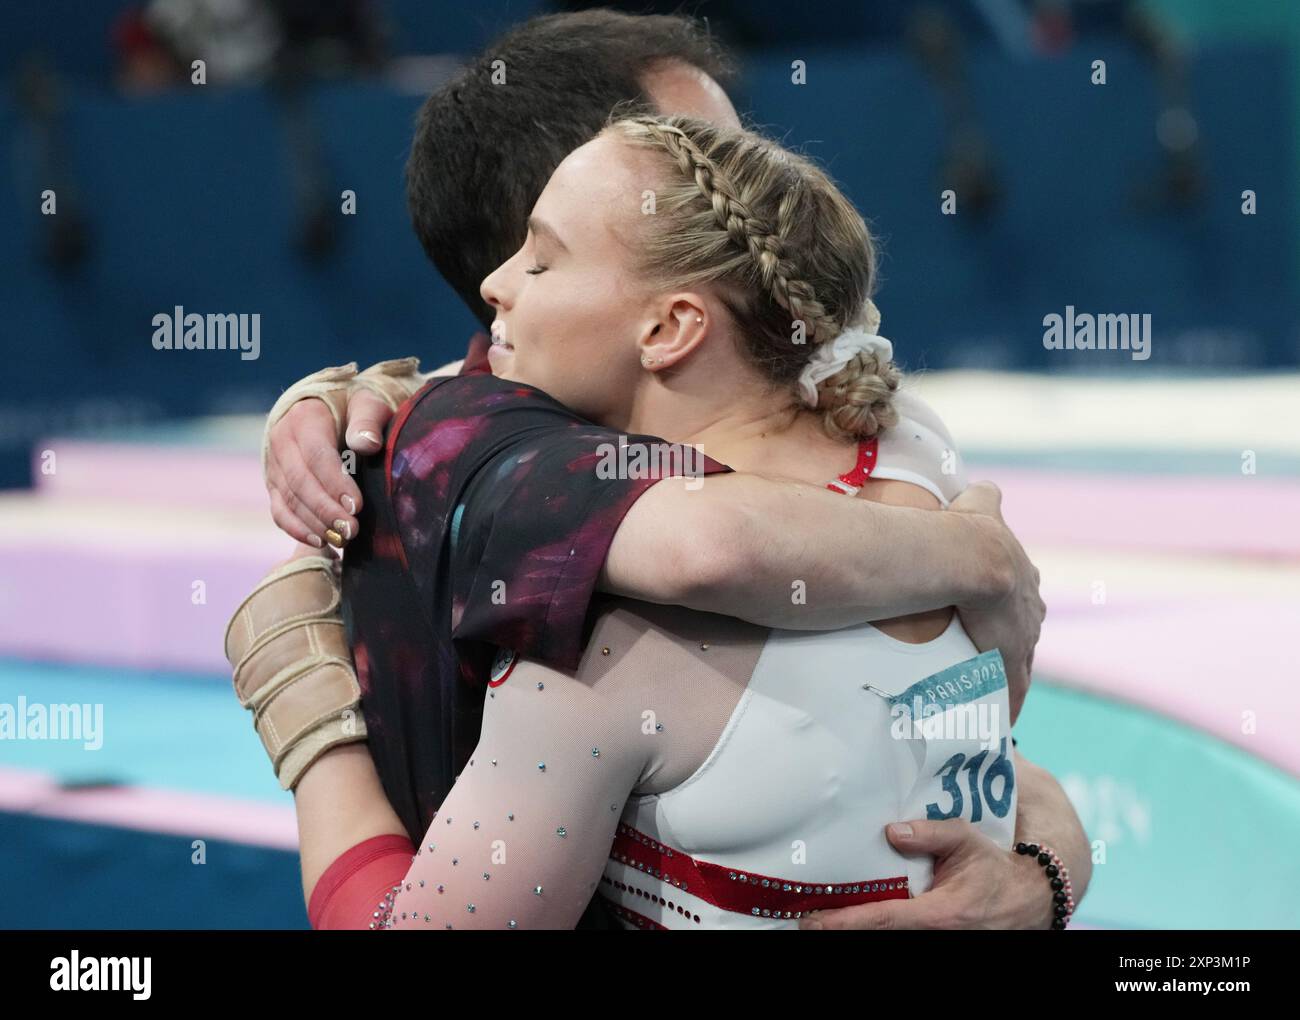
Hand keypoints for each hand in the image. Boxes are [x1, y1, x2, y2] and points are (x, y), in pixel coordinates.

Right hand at [265, 389, 394, 547]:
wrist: (327, 406)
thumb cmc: (355, 406)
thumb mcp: (367, 403)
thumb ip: (367, 420)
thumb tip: (368, 444)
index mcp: (304, 417)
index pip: (317, 455)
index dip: (335, 483)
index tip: (357, 506)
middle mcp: (282, 440)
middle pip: (300, 481)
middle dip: (326, 509)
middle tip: (352, 530)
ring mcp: (274, 464)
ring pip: (289, 499)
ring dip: (315, 523)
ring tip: (343, 539)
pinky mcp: (274, 484)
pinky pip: (279, 511)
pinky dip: (297, 529)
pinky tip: (321, 542)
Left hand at [799, 819, 1053, 929]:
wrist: (1029, 896)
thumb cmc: (993, 865)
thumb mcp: (966, 839)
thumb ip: (929, 834)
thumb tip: (890, 832)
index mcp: (941, 913)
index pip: (884, 919)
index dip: (845, 922)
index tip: (814, 921)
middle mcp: (937, 935)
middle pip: (879, 935)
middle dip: (841, 928)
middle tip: (803, 916)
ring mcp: (938, 942)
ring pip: (889, 937)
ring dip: (855, 927)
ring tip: (819, 916)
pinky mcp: (936, 938)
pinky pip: (900, 933)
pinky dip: (874, 926)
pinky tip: (850, 917)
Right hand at [949, 482, 1043, 722]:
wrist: (971, 558)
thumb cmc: (969, 530)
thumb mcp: (980, 505)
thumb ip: (984, 496)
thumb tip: (984, 486)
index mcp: (1022, 576)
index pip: (1021, 597)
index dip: (1007, 607)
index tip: (993, 616)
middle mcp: (1031, 608)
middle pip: (1025, 631)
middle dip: (1010, 641)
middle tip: (987, 653)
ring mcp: (1024, 637)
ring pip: (1020, 662)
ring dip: (1005, 674)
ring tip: (986, 689)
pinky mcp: (1011, 662)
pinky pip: (1011, 689)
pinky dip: (1005, 703)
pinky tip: (998, 720)